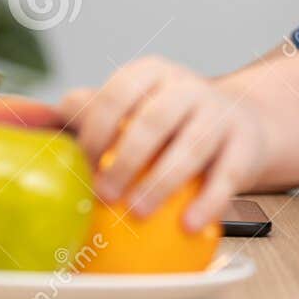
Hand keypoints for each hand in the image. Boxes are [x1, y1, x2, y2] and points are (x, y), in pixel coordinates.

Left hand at [58, 56, 268, 230]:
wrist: (242, 122)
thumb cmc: (172, 121)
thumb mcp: (136, 105)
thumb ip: (96, 110)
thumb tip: (52, 117)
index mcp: (152, 73)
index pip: (118, 93)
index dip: (97, 128)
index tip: (84, 163)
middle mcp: (187, 86)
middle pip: (154, 119)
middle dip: (125, 159)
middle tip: (105, 194)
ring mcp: (220, 113)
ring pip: (192, 146)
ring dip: (161, 183)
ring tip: (137, 212)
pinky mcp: (246, 143)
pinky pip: (227, 175)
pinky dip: (208, 202)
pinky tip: (188, 225)